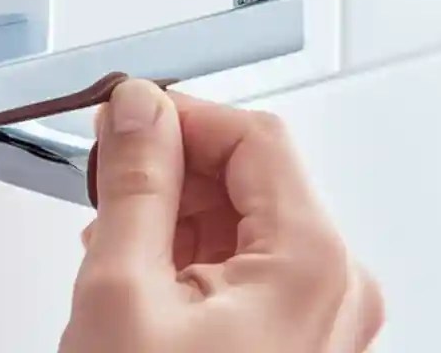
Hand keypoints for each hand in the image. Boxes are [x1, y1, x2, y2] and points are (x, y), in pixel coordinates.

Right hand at [61, 80, 383, 352]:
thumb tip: (139, 111)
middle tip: (106, 171)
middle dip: (171, 166)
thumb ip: (135, 183)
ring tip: (110, 233)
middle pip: (252, 178)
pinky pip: (242, 269)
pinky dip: (185, 254)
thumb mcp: (123, 290)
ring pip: (242, 222)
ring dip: (172, 211)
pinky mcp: (291, 345)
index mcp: (313, 265)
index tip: (123, 112)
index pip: (254, 137)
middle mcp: (334, 291)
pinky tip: (136, 267)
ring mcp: (317, 323)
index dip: (179, 114)